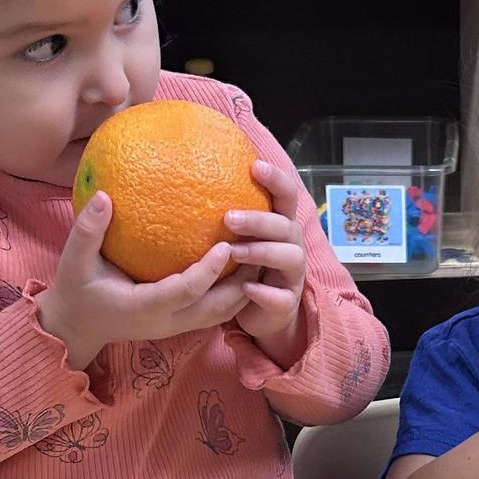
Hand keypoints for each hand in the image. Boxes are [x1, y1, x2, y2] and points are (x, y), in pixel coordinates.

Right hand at [36, 192, 255, 371]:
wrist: (79, 326)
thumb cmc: (77, 290)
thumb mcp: (74, 261)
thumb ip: (88, 231)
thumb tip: (104, 195)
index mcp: (144, 308)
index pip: (185, 292)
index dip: (208, 272)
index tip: (226, 245)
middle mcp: (167, 322)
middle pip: (217, 308)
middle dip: (243, 283)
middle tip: (261, 249)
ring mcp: (177, 326)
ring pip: (222, 314)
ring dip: (245, 288)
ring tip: (264, 255)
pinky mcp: (182, 323)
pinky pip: (216, 311)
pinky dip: (235, 292)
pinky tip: (246, 265)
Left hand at [223, 158, 308, 365]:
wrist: (260, 313)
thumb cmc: (242, 268)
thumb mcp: (235, 238)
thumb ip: (224, 213)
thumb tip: (187, 176)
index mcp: (280, 226)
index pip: (286, 195)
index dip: (276, 179)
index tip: (253, 165)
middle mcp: (291, 246)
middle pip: (287, 226)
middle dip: (260, 220)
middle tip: (229, 218)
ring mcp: (291, 275)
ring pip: (290, 258)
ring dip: (263, 252)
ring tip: (234, 252)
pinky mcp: (286, 303)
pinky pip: (280, 297)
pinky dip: (264, 292)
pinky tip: (245, 287)